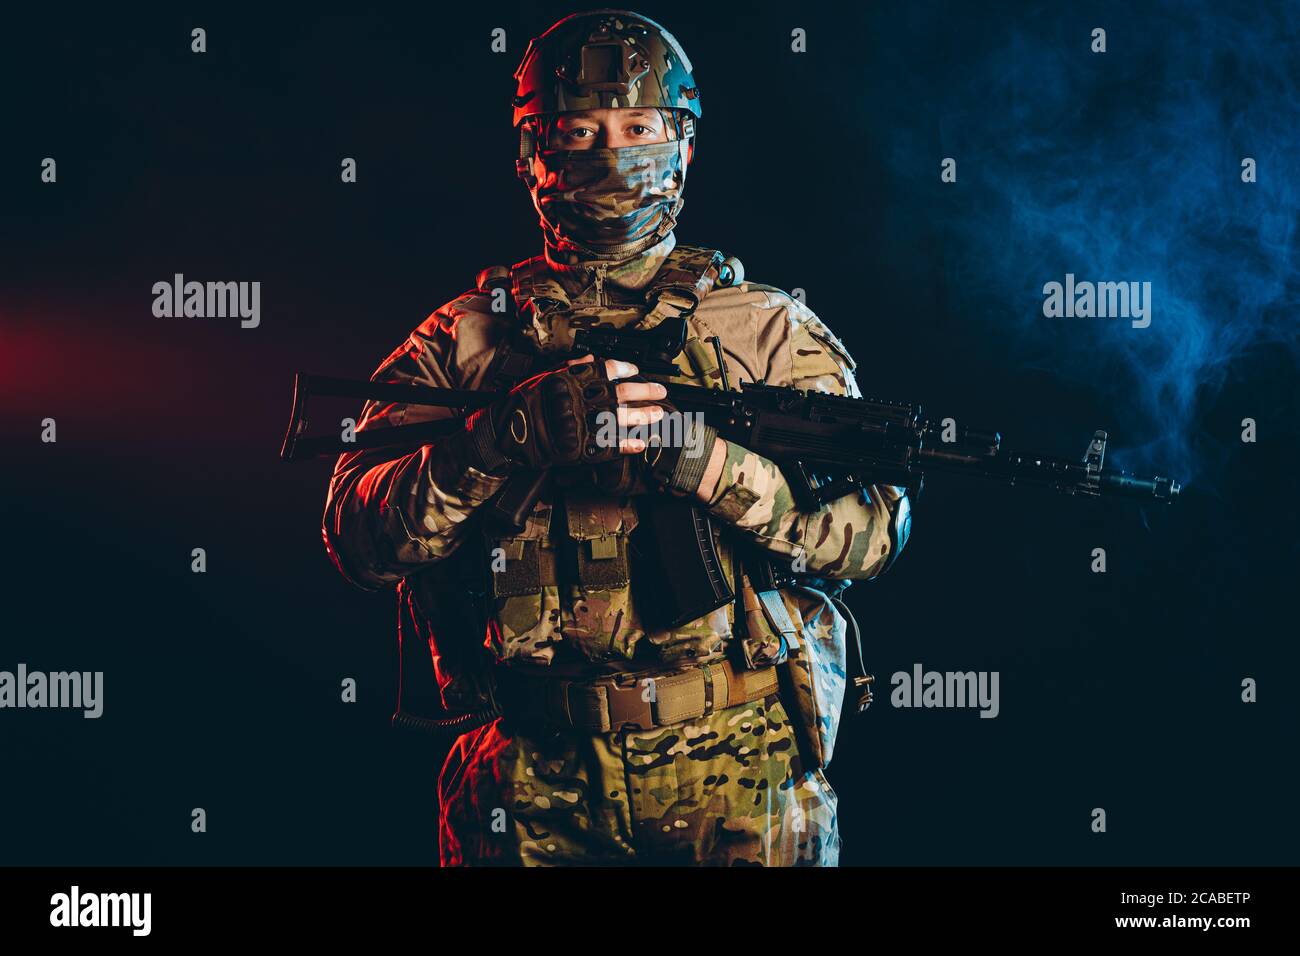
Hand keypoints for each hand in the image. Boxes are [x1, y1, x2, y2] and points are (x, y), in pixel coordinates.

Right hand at [464, 355, 666, 470]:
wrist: (510, 433)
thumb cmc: (526, 403)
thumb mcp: (547, 377)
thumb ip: (572, 368)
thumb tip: (592, 359)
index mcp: (573, 380)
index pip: (605, 369)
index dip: (624, 368)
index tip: (635, 370)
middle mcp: (580, 400)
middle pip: (620, 394)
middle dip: (644, 392)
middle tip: (661, 391)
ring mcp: (581, 424)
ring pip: (620, 418)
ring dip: (642, 416)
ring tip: (658, 414)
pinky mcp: (580, 447)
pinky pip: (608, 446)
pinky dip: (626, 445)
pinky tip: (641, 443)